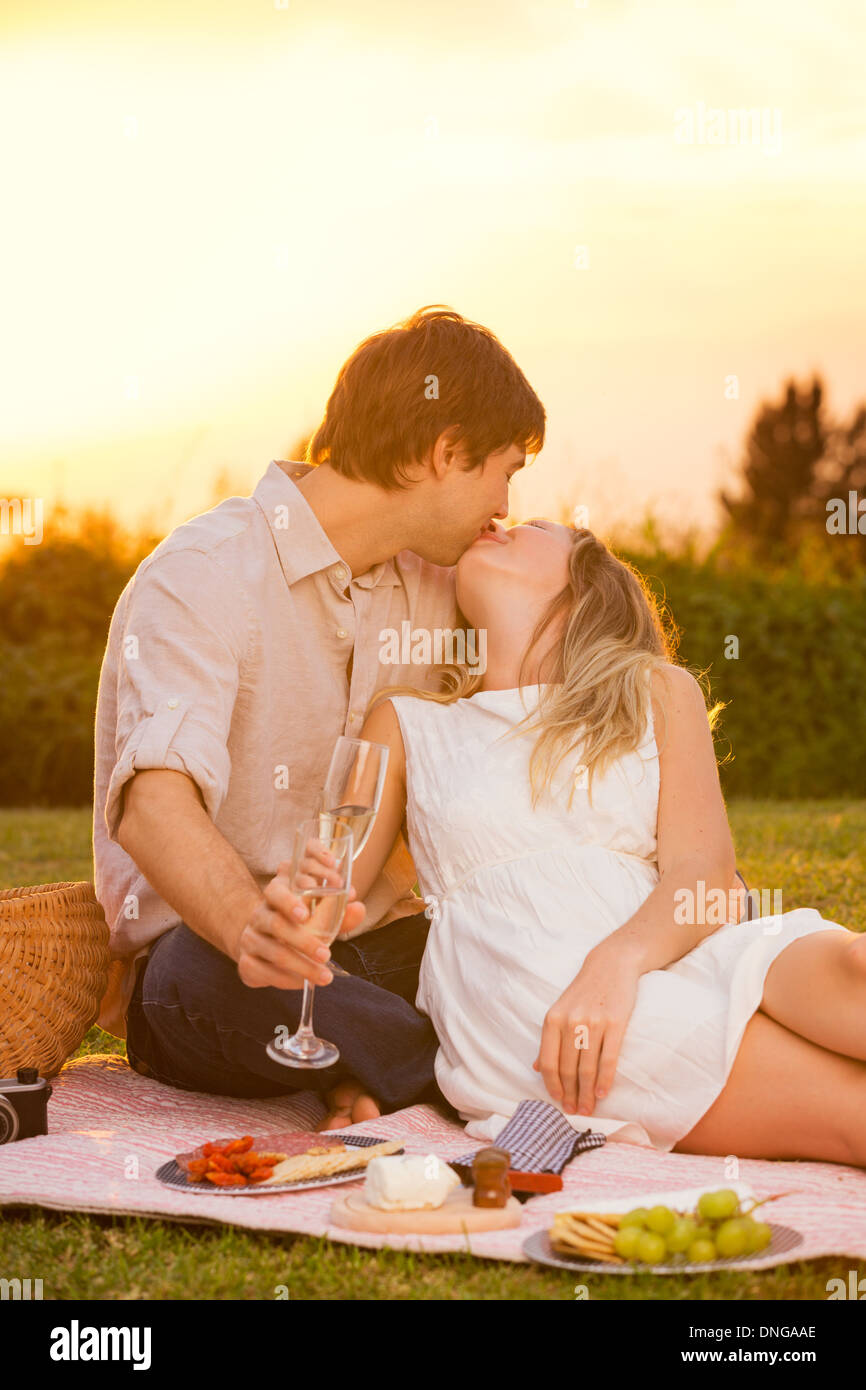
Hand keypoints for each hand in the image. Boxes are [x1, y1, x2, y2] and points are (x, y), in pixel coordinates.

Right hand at [236, 863, 365, 989]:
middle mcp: (258, 916)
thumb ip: (339, 912)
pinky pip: (264, 973)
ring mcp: (249, 941)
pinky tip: (303, 983)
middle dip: (303, 941)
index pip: (275, 892)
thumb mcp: (318, 917)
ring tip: (325, 977)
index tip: (305, 915)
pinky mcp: (246, 964)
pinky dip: (287, 980)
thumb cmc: (298, 927)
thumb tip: (358, 907)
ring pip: (273, 952)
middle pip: (276, 924)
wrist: (265, 946)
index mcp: (274, 897)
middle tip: (326, 955)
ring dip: (301, 966)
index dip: (289, 902)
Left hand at [533, 950, 639, 1116]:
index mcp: (552, 1020)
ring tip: (588, 1107)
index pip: (549, 1062)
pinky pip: (608, 1059)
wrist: (610, 965)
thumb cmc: (583, 991)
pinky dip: (604, 1080)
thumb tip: (536, 1068)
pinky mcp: (615, 1023)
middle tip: (575, 1111)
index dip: (552, 1086)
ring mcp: (593, 1023)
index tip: (558, 1101)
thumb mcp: (559, 1010)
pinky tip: (602, 1093)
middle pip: (568, 1069)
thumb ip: (549, 1040)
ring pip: (587, 1068)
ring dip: (587, 1093)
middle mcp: (570, 1022)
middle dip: (571, 1094)